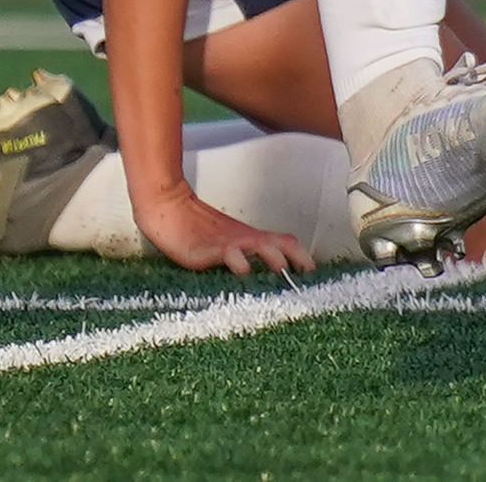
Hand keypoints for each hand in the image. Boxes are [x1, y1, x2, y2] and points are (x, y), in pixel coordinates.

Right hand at [132, 180, 314, 277]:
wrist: (170, 207)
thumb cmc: (197, 228)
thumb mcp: (226, 240)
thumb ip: (244, 252)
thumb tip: (262, 271)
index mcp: (252, 236)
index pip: (287, 242)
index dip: (304, 256)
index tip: (315, 274)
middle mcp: (246, 237)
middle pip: (282, 242)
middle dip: (299, 259)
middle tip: (309, 278)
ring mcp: (230, 241)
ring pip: (261, 245)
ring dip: (275, 259)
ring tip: (285, 274)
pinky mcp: (211, 247)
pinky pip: (230, 253)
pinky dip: (240, 264)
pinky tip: (244, 273)